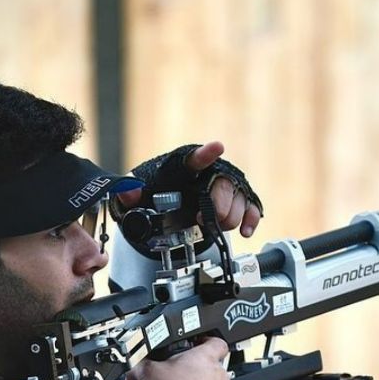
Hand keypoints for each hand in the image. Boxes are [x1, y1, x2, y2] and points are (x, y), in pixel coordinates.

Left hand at [114, 141, 261, 237]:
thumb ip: (126, 194)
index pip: (194, 158)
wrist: (170, 210)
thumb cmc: (156, 197)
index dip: (206, 154)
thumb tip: (130, 191)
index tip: (217, 148)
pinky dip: (250, 220)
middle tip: (201, 219)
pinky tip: (245, 231)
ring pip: (238, 199)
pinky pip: (251, 207)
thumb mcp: (134, 200)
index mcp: (183, 167)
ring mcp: (225, 187)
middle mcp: (208, 173)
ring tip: (213, 226)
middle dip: (218, 205)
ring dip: (230, 218)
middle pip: (223, 184)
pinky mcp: (237, 201)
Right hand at [123, 337, 230, 379]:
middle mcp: (218, 374)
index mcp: (205, 356)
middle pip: (209, 365)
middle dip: (192, 370)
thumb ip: (141, 368)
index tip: (196, 344)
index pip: (215, 341)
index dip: (206, 341)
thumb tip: (133, 372)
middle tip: (176, 375)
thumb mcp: (149, 374)